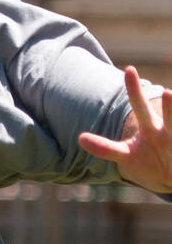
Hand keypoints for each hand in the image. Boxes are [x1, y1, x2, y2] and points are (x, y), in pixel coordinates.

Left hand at [78, 65, 171, 193]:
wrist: (170, 175)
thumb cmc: (148, 159)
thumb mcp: (127, 154)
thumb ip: (105, 148)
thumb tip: (80, 138)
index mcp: (149, 127)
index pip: (139, 105)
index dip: (134, 90)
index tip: (129, 68)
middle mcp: (163, 132)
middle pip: (165, 118)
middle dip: (168, 106)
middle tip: (167, 92)